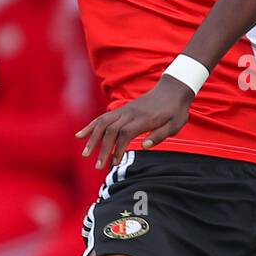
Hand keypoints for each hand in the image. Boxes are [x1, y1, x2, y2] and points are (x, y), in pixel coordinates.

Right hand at [77, 76, 194, 169]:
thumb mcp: (175, 125)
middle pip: (111, 130)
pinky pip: (103, 117)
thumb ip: (160, 135)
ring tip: (85, 154)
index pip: (126, 133)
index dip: (118, 148)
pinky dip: (91, 126)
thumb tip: (144, 146)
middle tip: (98, 166)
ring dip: (92, 138)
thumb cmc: (176, 110)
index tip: (115, 162)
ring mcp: (125, 110)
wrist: (173, 89)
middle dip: (103, 149)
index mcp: (145, 119)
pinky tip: (80, 135)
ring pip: (103, 123)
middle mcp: (131, 113)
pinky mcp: (122, 110)